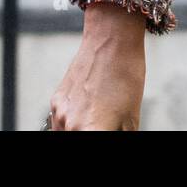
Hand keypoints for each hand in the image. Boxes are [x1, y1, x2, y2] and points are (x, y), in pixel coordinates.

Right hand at [46, 3, 146, 129]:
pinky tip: (88, 114)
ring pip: (66, 135)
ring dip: (81, 131)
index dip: (105, 136)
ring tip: (98, 120)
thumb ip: (122, 136)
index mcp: (90, 131)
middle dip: (92, 134)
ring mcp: (59, 113)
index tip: (109, 133)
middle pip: (77, 140)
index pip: (90, 146)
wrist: (111, 40)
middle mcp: (70, 125)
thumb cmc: (126, 76)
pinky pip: (61, 124)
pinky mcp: (55, 102)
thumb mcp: (131, 117)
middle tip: (105, 126)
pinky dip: (73, 125)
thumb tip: (117, 136)